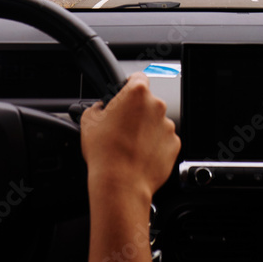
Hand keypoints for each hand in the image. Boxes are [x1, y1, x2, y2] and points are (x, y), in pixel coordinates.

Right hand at [80, 72, 179, 200]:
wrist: (120, 184)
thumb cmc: (105, 152)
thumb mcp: (89, 121)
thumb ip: (97, 107)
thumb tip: (101, 108)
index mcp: (137, 93)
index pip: (137, 78)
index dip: (129, 86)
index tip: (125, 93)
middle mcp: (156, 106)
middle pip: (147, 102)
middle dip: (136, 112)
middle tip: (121, 128)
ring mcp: (167, 126)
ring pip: (156, 122)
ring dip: (145, 130)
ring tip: (128, 146)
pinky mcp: (174, 144)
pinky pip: (163, 140)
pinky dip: (154, 146)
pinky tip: (139, 155)